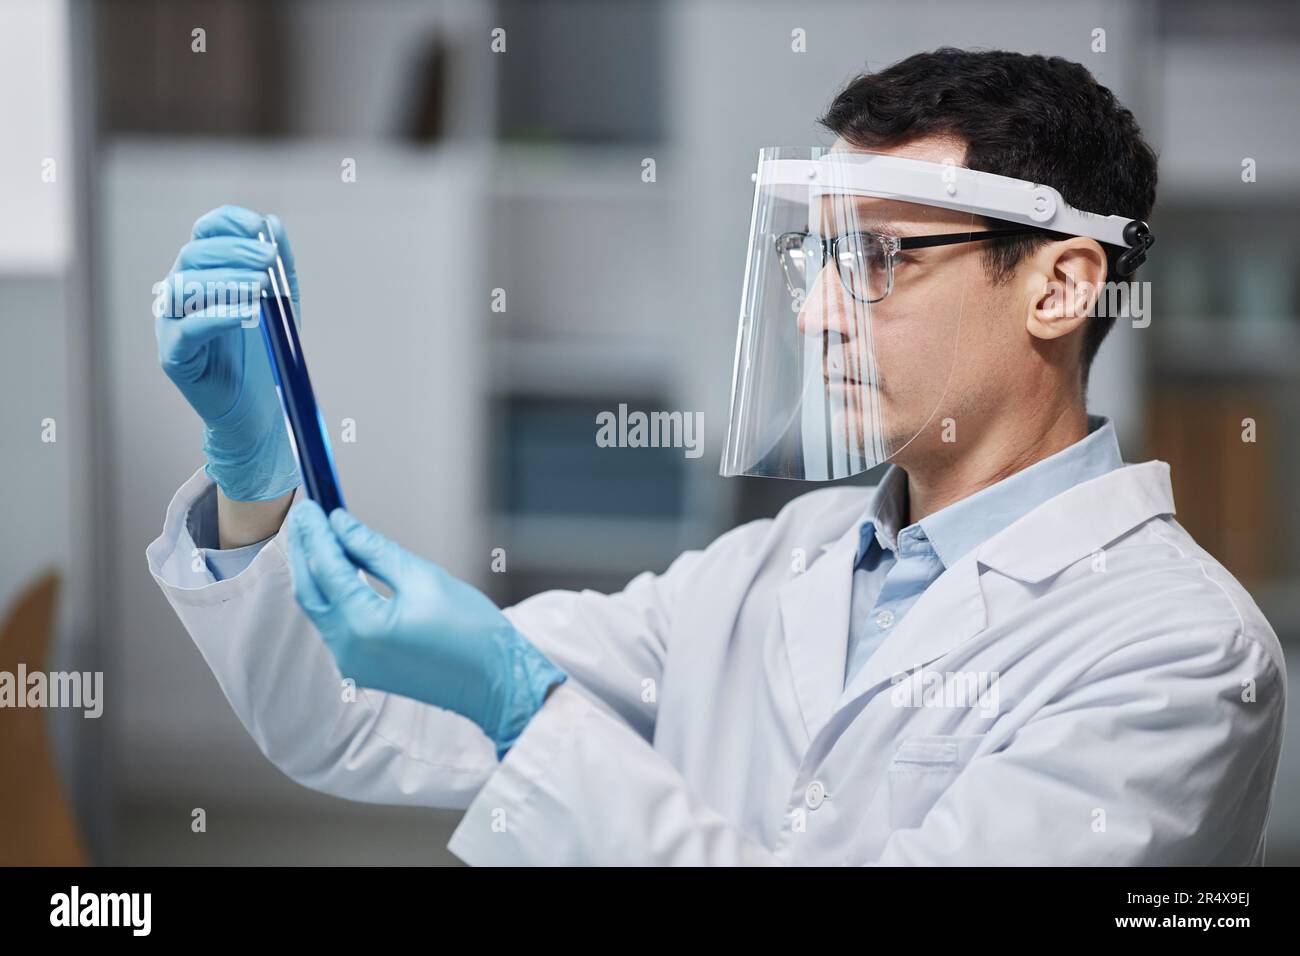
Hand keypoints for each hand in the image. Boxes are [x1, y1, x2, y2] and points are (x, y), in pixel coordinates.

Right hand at [155, 204, 300, 501]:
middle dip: (234, 252)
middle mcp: (181, 293)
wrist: (262, 407)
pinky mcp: (175, 355)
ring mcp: (173, 323)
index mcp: (204, 273)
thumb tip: (273, 224)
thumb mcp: (281, 302)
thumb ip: (280, 265)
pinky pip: (188, 329)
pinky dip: (218, 316)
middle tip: (268, 261)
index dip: (228, 222)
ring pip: (184, 286)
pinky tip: (248, 314)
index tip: (260, 226)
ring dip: (225, 280)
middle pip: (193, 254)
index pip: (205, 232)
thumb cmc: (266, 352)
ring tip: (261, 287)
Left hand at [286, 501, 566, 759]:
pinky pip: (335, 625)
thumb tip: (342, 525)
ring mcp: (352, 664)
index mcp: (365, 626)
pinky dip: (332, 595)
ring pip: (319, 609)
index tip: (312, 505)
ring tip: (319, 536)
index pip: (326, 569)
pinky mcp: (361, 668)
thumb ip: (375, 550)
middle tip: (305, 514)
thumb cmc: (472, 632)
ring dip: (316, 572)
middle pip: (310, 591)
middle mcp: (349, 650)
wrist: (496, 682)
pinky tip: (338, 570)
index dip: (317, 533)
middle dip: (306, 550)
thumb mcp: (424, 577)